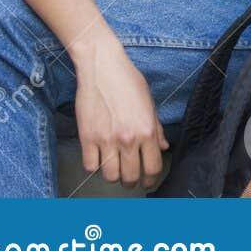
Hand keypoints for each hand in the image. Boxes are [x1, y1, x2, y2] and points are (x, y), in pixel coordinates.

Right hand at [70, 33, 169, 189]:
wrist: (102, 67)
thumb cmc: (128, 81)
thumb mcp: (149, 102)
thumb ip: (157, 128)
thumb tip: (164, 146)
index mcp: (147, 130)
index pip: (153, 167)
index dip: (152, 179)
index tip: (149, 181)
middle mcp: (128, 139)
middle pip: (131, 177)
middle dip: (133, 182)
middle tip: (132, 179)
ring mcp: (106, 140)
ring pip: (110, 176)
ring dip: (114, 176)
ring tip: (116, 169)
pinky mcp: (87, 137)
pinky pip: (90, 166)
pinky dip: (95, 166)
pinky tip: (99, 158)